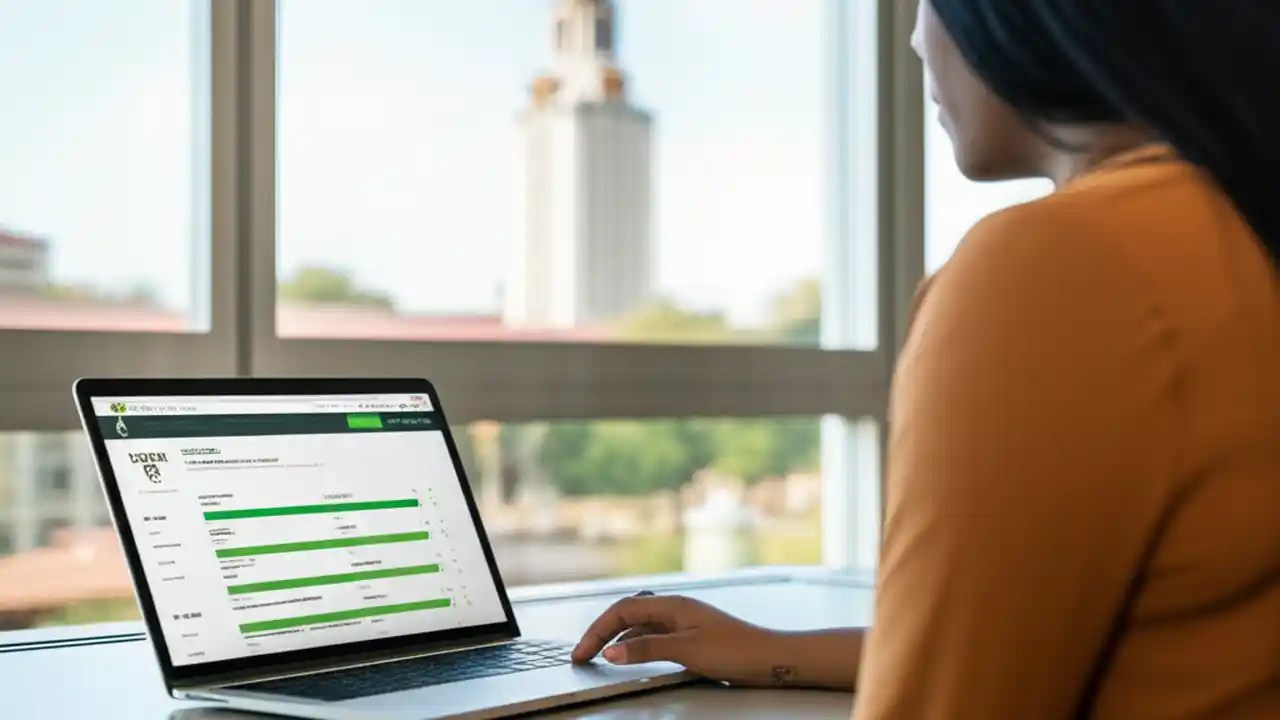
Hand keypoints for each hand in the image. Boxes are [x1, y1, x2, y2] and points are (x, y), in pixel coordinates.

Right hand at [570, 594, 793, 686]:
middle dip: (602, 633)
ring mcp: (683, 622)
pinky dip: (635, 646)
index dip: (598, 630)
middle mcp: (675, 609)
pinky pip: (653, 636)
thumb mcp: (685, 650)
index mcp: (671, 604)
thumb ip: (646, 649)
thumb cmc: (735, 649)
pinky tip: (632, 657)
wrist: (770, 657)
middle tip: (583, 655)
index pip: (622, 609)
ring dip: (617, 640)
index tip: (583, 651)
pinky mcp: (691, 636)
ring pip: (639, 626)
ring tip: (601, 658)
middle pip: (627, 615)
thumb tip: (611, 651)